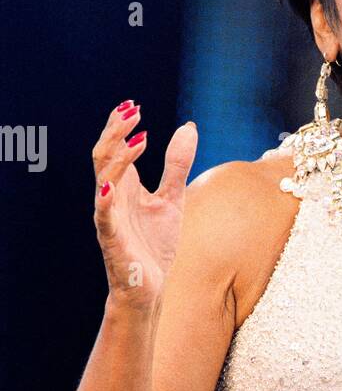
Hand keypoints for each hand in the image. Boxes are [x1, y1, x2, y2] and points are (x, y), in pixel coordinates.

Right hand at [92, 101, 197, 308]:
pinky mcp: (111, 239)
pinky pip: (103, 216)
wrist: (149, 286)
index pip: (115, 147)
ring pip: (103, 179)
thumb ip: (177, 165)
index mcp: (125, 186)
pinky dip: (104, 199)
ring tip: (137, 138)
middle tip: (132, 111)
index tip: (133, 104)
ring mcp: (109, 216)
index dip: (120, 125)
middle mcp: (112, 196)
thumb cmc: (155, 244)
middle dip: (115, 132)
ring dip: (118, 157)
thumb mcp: (173, 198)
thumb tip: (188, 127)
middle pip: (104, 156)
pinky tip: (110, 184)